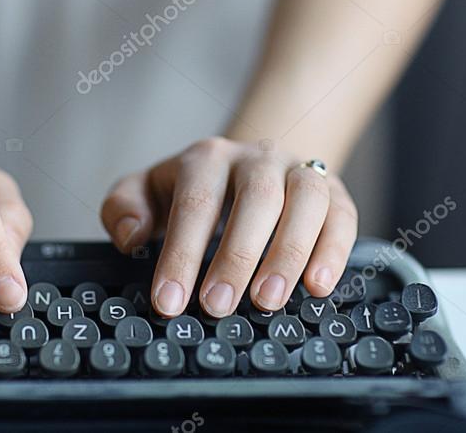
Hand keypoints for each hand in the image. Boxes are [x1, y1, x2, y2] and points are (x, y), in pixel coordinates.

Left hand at [100, 137, 356, 317]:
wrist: (251, 165)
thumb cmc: (194, 191)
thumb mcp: (147, 191)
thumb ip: (123, 208)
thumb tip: (131, 237)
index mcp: (206, 158)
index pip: (194, 204)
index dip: (181, 255)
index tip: (169, 302)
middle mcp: (256, 158)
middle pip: (254, 201)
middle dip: (236, 258)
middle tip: (217, 307)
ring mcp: (299, 171)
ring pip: (304, 203)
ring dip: (289, 254)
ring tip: (268, 301)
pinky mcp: (334, 192)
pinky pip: (342, 216)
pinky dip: (333, 251)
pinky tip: (318, 287)